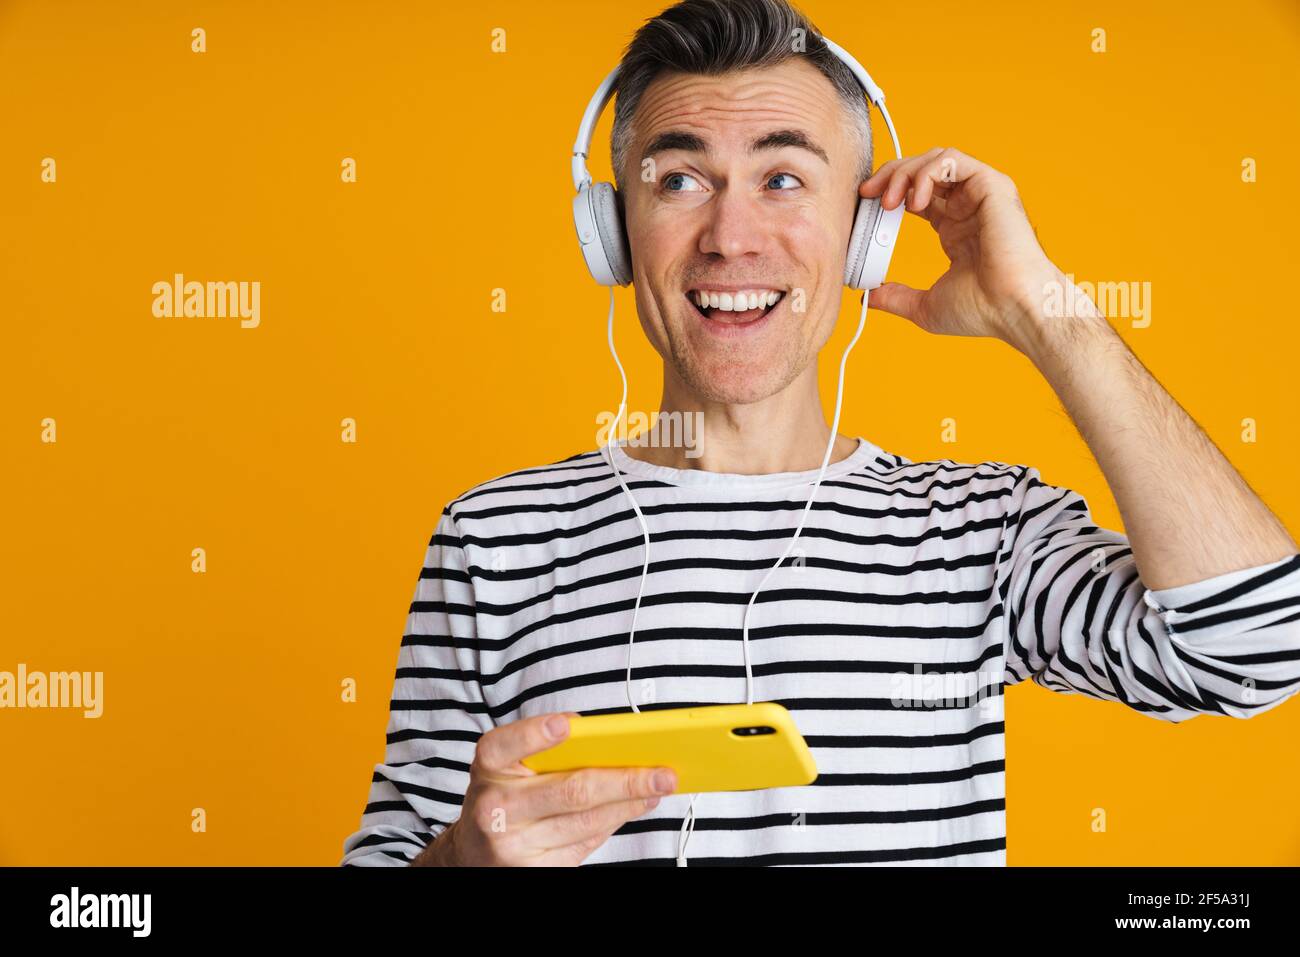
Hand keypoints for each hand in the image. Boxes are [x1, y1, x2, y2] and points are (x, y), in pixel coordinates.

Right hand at [413, 712, 675, 865]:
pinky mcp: (534, 872)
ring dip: (631, 803)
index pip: (506, 745)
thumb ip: (547, 749)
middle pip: (572, 791)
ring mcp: (513, 846)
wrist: (473, 853)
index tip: (568, 726)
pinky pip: (585, 843)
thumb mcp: (509, 764)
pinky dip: (615, 822)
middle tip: (664, 773)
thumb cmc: (504, 794)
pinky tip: (636, 807)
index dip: (536, 734)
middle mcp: (496, 807)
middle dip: (625, 781)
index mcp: (488, 766)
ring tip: (659, 787)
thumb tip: (609, 740)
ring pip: (587, 821)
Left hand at [858, 147, 1064, 345]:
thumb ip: (897, 297)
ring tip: (888, 200)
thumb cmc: (983, 310)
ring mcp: (981, 194)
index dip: (890, 193)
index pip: (918, 195)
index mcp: (956, 227)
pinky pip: (952, 159)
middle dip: (891, 175)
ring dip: (905, 172)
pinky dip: (927, 172)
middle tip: (867, 193)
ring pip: (936, 159)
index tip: (865, 204)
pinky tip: (915, 200)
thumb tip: (870, 298)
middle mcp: (968, 206)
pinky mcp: (991, 186)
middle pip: (924, 170)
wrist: (1013, 309)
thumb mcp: (925, 306)